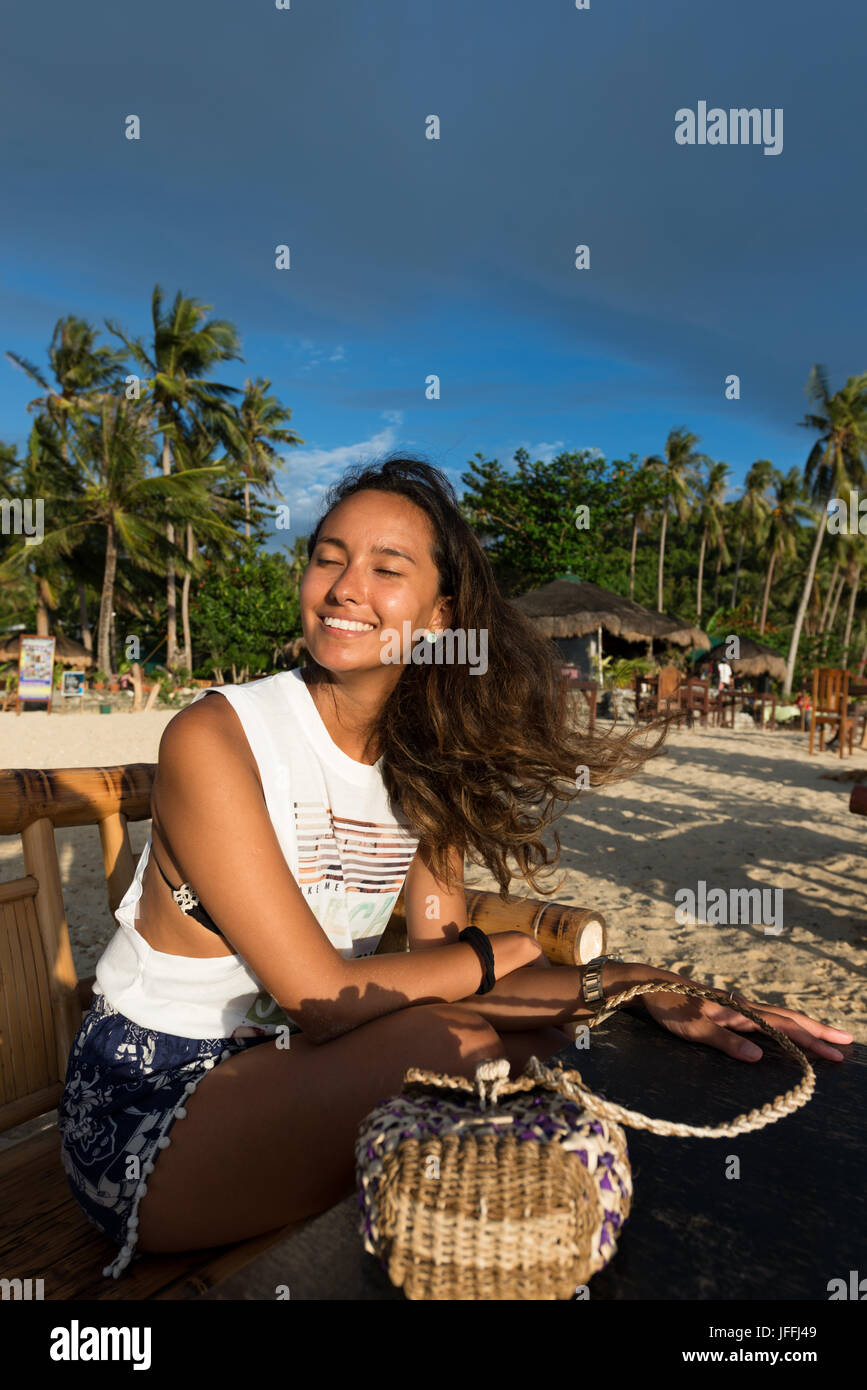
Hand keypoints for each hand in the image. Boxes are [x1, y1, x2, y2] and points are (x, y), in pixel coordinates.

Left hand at [620, 964, 853, 1063]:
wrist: (650, 986)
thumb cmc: (671, 1007)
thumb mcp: (695, 1028)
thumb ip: (726, 1041)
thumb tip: (758, 1056)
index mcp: (742, 1010)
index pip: (786, 1026)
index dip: (812, 1039)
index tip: (837, 1051)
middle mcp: (745, 1007)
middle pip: (790, 1020)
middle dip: (819, 1032)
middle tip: (847, 1044)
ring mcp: (737, 1008)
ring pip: (780, 1019)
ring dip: (804, 1029)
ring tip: (826, 1039)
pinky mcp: (728, 1010)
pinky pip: (765, 1020)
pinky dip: (783, 1027)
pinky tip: (787, 1034)